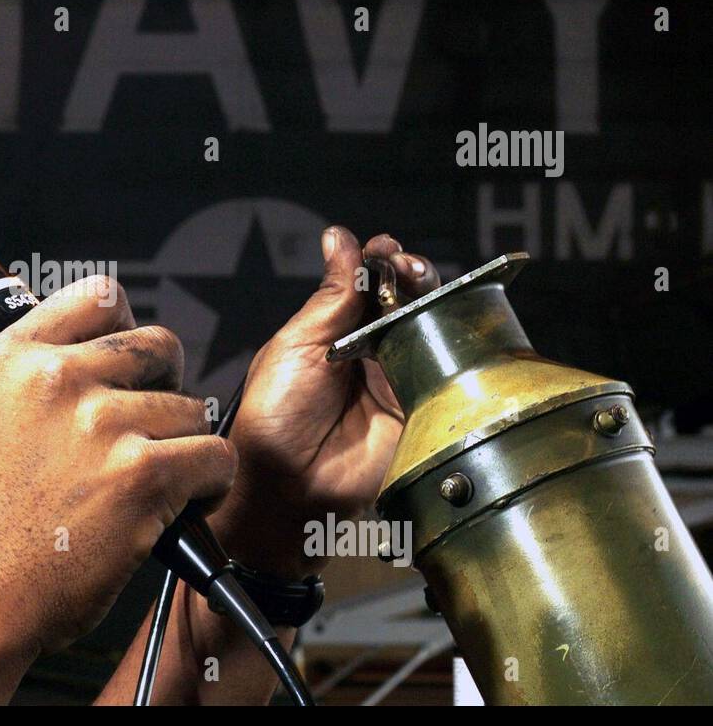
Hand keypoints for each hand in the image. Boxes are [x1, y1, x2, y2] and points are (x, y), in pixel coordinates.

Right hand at [0, 275, 236, 658]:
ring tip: (146, 482)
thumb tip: (107, 352)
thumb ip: (40, 376)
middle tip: (142, 432)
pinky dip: (209, 484)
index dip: (125, 328)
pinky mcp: (141, 474)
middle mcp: (55, 380)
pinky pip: (215, 455)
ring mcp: (100, 424)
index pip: (99, 296)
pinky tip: (177, 503)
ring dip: (182, 445)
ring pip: (191, 407)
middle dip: (163, 388)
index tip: (128, 362)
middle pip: (158, 345)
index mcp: (12, 358)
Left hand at [212, 227, 439, 576]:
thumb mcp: (297, 345)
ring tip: (419, 279)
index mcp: (336, 334)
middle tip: (404, 265)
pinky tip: (442, 317)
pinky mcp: (423, 408)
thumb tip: (342, 239)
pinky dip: (451, 339)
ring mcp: (399, 380)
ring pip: (430, 327)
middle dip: (410, 274)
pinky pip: (446, 368)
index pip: (368, 287)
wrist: (287, 486)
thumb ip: (331, 296)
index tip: (383, 248)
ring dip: (431, 297)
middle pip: (406, 301)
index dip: (379, 263)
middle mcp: (371, 354)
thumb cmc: (275, 417)